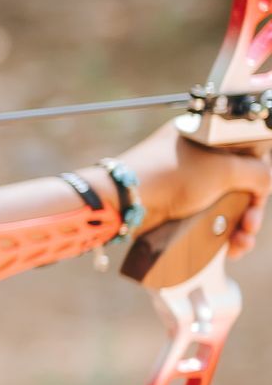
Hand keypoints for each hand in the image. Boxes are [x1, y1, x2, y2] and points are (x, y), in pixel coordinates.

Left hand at [109, 122, 270, 256]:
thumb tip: (268, 180)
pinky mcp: (179, 206)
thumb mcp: (222, 169)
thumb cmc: (170, 175)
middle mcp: (198, 157)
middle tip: (250, 225)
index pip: (247, 152)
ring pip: (227, 203)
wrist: (126, 202)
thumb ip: (256, 172)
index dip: (260, 174)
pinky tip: (230, 248)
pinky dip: (222, 232)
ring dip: (240, 225)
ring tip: (240, 243)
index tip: (261, 194)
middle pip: (240, 182)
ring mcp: (188, 183)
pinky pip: (209, 218)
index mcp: (207, 136)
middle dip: (252, 208)